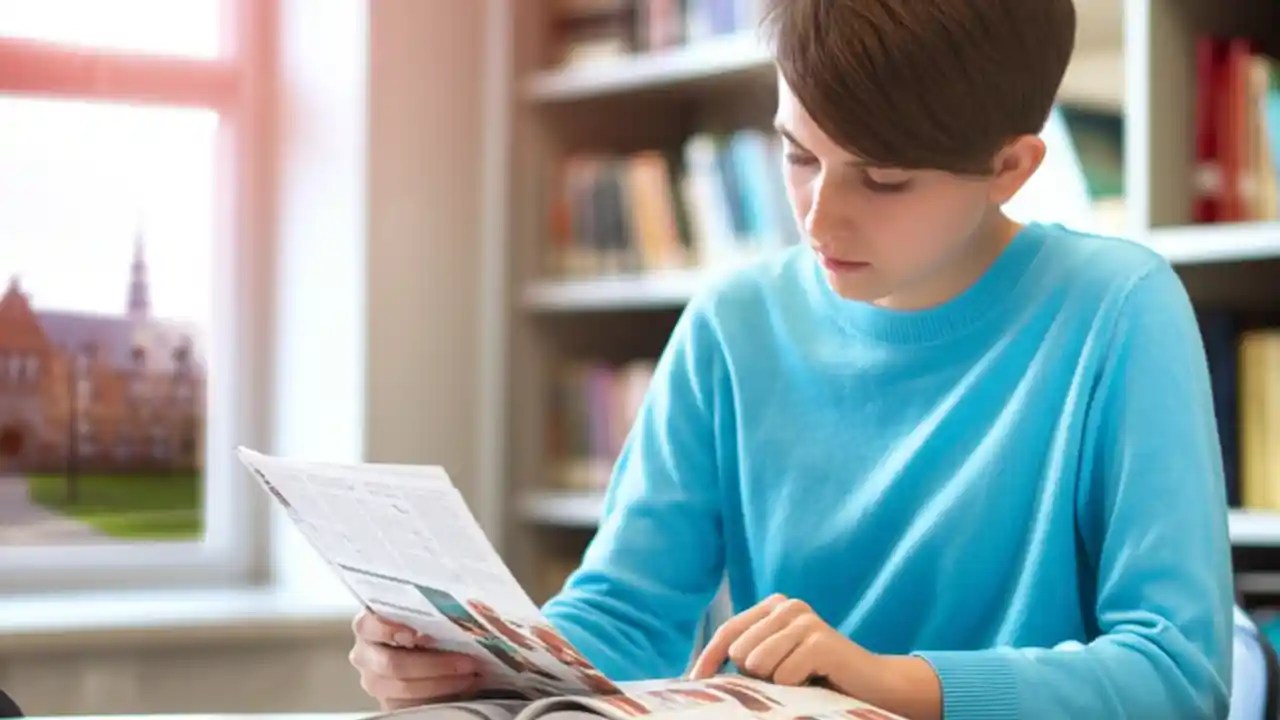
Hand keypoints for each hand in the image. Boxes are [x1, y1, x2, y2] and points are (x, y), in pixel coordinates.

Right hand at [349, 609, 481, 710]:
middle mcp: (365, 654)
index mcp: (367, 625)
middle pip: (393, 664)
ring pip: (405, 688)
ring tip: (471, 674)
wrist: (427, 653)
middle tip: (467, 661)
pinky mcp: (389, 704)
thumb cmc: (427, 626)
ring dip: (443, 682)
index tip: (420, 634)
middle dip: (435, 664)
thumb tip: (462, 610)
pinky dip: (441, 696)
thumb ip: (430, 612)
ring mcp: (374, 682)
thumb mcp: (425, 614)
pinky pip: (412, 705)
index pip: (370, 625)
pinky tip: (463, 685)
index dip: (391, 629)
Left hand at [689, 594, 869, 686]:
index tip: (691, 682)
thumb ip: (747, 658)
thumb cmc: (817, 675)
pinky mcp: (820, 640)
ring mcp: (805, 620)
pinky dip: (796, 686)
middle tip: (786, 677)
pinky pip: (784, 675)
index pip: (727, 632)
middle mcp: (788, 605)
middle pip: (740, 651)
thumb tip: (698, 675)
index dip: (708, 658)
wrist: (872, 684)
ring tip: (801, 678)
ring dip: (777, 682)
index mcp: (773, 606)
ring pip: (758, 664)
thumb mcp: (776, 661)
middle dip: (755, 675)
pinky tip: (816, 679)